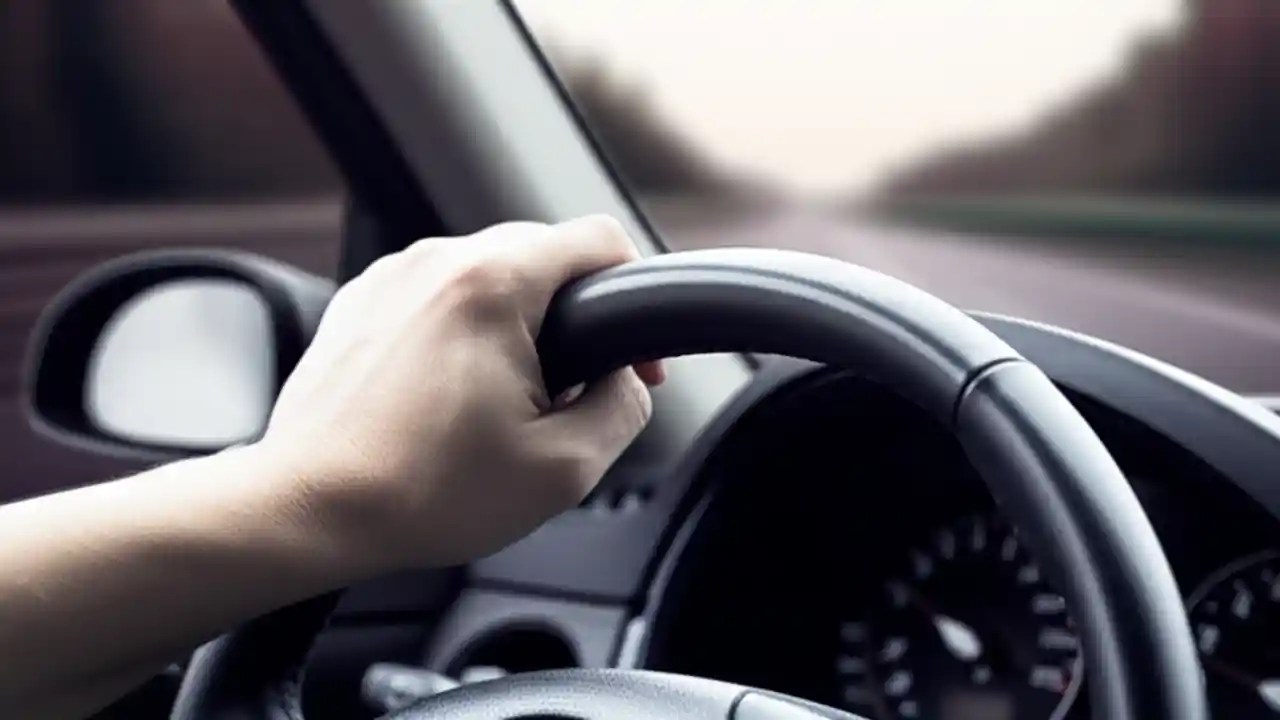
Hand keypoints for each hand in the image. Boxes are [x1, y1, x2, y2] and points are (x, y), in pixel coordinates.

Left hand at [258, 216, 662, 570]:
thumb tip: (628, 382)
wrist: (311, 510)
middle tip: (573, 393)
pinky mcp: (358, 303)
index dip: (635, 298)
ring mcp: (390, 277)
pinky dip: (460, 334)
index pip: (600, 241)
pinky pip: (435, 298)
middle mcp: (437, 261)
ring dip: (515, 327)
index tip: (633, 362)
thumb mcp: (565, 468)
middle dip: (574, 319)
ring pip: (486, 276)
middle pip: (543, 256)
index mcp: (493, 283)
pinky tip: (452, 400)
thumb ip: (623, 408)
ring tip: (504, 403)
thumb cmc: (424, 492)